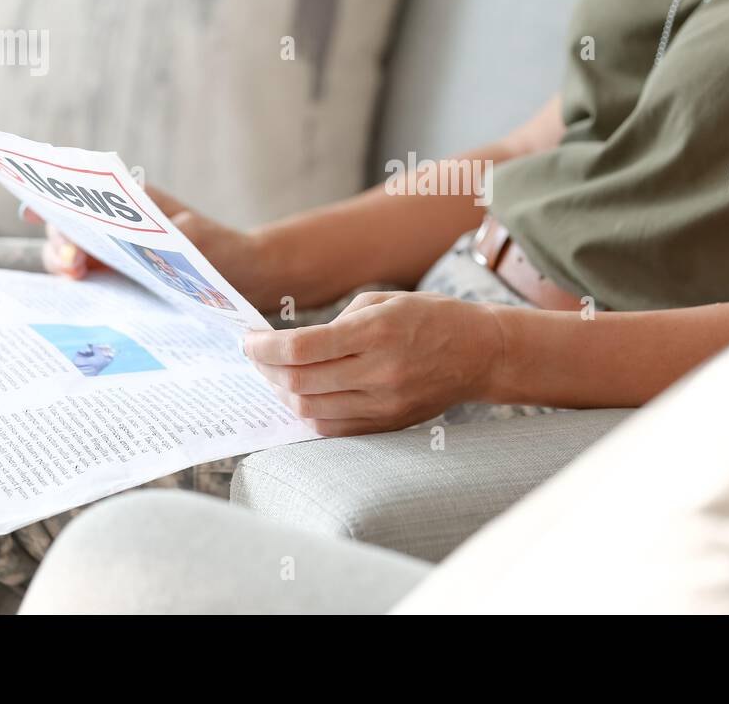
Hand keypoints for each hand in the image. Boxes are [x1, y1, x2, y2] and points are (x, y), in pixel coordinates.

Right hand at [29, 186, 278, 306]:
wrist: (245, 278)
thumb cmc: (221, 251)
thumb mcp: (195, 240)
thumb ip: (161, 236)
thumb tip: (127, 231)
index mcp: (132, 202)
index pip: (82, 197)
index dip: (52, 201)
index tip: (32, 210)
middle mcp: (118, 224)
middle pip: (68, 228)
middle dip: (59, 242)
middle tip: (72, 264)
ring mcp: (116, 251)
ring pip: (72, 255)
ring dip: (63, 264)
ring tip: (74, 275)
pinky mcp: (121, 278)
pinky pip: (89, 279)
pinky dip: (76, 285)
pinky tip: (75, 293)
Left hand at [243, 291, 505, 435]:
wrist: (480, 353)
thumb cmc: (430, 317)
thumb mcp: (383, 301)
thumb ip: (337, 323)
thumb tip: (292, 346)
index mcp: (376, 332)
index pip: (301, 348)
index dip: (263, 347)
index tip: (248, 341)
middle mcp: (379, 371)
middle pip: (298, 383)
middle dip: (265, 370)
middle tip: (256, 357)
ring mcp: (384, 403)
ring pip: (310, 410)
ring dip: (283, 394)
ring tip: (276, 376)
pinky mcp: (387, 424)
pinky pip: (332, 427)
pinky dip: (308, 412)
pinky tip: (302, 395)